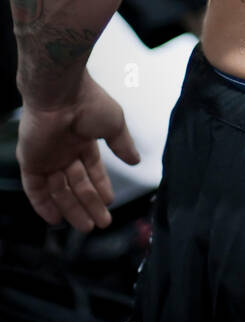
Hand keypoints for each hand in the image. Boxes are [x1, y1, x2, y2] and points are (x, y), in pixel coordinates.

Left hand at [17, 71, 140, 231]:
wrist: (61, 94)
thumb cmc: (89, 103)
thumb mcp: (115, 124)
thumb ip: (123, 145)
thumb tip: (136, 161)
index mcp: (82, 140)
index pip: (91, 170)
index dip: (100, 187)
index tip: (109, 203)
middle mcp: (64, 150)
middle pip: (77, 184)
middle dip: (89, 204)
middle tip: (101, 223)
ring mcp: (47, 157)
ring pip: (58, 190)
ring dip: (72, 209)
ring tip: (87, 226)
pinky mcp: (31, 162)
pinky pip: (35, 189)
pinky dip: (44, 205)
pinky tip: (57, 219)